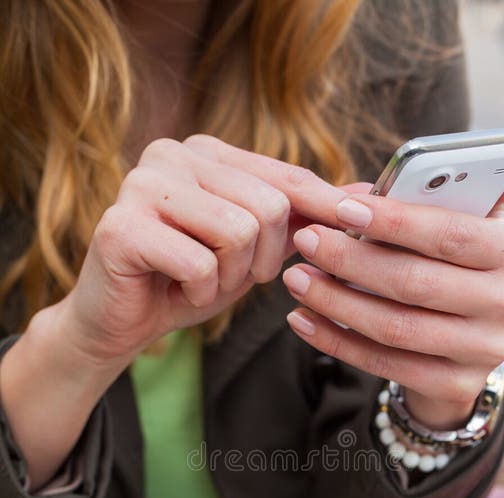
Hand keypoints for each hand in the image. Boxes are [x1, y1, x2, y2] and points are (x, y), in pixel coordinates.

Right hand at [0, 137, 346, 488]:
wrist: (122, 322)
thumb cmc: (188, 282)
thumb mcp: (253, 250)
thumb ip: (299, 219)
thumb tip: (365, 194)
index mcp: (206, 152)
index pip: (285, 176)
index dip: (324, 208)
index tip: (357, 226)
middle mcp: (172, 154)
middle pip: (268, 206)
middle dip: (263, 259)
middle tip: (231, 275)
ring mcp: (142, 185)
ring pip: (238, 232)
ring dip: (230, 276)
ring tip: (201, 280)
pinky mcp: (122, 226)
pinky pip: (200, 264)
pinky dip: (200, 293)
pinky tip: (176, 290)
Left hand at [283, 123, 503, 429]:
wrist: (461, 346)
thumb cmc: (447, 269)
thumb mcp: (454, 229)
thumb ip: (437, 197)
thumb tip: (428, 167)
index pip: (449, 234)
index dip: (393, 222)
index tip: (341, 207)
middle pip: (415, 282)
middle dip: (350, 260)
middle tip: (304, 241)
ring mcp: (483, 349)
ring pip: (394, 326)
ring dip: (335, 301)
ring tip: (296, 279)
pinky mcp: (455, 386)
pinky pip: (384, 364)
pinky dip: (336, 341)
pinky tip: (302, 320)